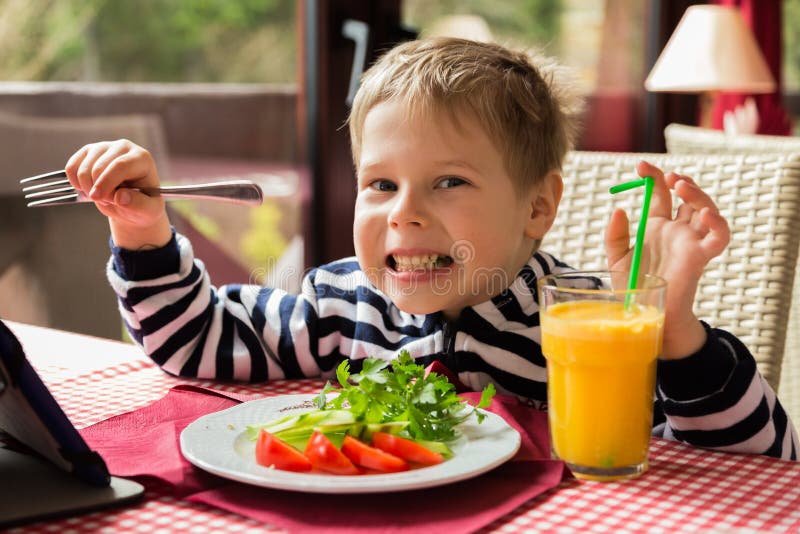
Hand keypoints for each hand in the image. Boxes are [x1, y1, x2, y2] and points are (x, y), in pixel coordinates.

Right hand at [65, 139, 171, 249]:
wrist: (131, 203)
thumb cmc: (143, 205)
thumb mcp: (149, 211)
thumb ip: (139, 205)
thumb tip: (121, 196)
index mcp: (142, 159)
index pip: (119, 165)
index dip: (106, 182)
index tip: (98, 198)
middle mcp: (123, 147)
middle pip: (99, 167)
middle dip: (98, 190)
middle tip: (107, 201)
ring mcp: (104, 147)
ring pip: (84, 168)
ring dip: (87, 188)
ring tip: (102, 196)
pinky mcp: (89, 151)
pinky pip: (72, 167)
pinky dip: (75, 182)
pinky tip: (88, 189)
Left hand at [605, 161, 730, 358]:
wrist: (645, 316)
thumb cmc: (632, 288)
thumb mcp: (616, 258)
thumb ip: (615, 235)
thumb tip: (619, 209)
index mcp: (655, 226)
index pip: (658, 194)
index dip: (652, 178)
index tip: (640, 167)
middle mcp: (675, 230)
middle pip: (685, 196)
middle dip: (678, 181)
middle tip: (665, 175)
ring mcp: (689, 242)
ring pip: (705, 209)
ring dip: (697, 194)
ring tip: (680, 185)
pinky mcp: (700, 257)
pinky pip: (718, 238)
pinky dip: (717, 224)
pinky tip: (704, 214)